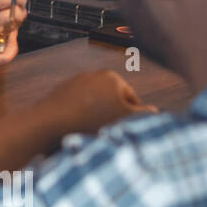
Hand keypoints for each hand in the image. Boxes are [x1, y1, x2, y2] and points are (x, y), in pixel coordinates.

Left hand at [40, 70, 157, 137]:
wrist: (50, 122)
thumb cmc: (91, 120)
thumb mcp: (125, 118)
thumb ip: (144, 114)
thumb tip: (155, 111)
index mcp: (111, 77)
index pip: (130, 99)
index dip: (131, 117)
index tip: (125, 130)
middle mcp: (92, 75)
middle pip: (110, 101)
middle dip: (111, 116)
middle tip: (108, 132)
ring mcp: (74, 82)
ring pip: (93, 105)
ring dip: (95, 117)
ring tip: (91, 131)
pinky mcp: (60, 92)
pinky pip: (76, 107)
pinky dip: (79, 116)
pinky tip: (76, 127)